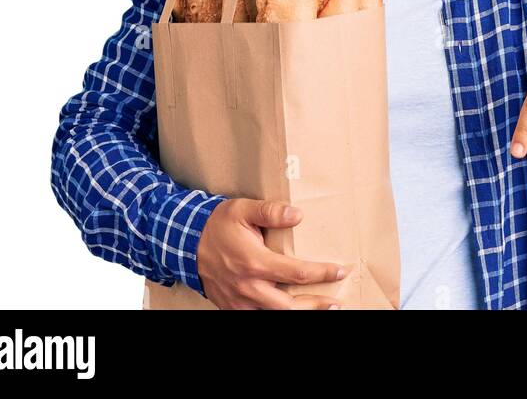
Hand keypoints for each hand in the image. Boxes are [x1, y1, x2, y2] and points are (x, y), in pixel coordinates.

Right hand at [196, 198, 349, 308]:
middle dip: (315, 305)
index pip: (297, 273)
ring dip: (299, 313)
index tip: (341, 271)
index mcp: (254, 263)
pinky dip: (276, 314)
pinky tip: (292, 308)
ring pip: (274, 315)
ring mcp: (239, 300)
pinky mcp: (232, 306)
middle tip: (336, 302)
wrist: (185, 243)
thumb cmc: (217, 226)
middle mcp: (248, 286)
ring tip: (320, 308)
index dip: (322, 273)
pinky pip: (257, 316)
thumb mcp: (243, 210)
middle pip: (289, 305)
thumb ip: (270, 211)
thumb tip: (297, 215)